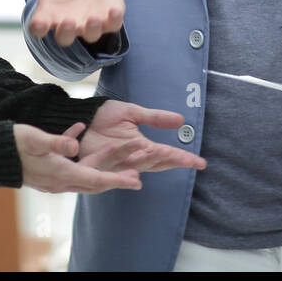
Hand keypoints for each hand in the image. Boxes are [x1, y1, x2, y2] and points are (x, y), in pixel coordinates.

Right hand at [6, 0, 124, 46]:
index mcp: (50, 15)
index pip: (39, 28)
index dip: (39, 28)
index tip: (39, 24)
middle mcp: (69, 24)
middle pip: (65, 37)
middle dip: (66, 31)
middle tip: (67, 21)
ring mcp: (90, 24)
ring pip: (90, 34)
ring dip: (92, 28)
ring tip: (93, 17)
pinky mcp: (109, 19)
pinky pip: (113, 24)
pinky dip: (114, 19)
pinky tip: (114, 10)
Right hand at [13, 122, 142, 193]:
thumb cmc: (13, 145)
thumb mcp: (36, 139)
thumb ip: (57, 141)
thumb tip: (75, 144)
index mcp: (61, 173)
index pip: (96, 179)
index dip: (118, 180)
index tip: (137, 181)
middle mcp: (60, 180)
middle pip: (95, 180)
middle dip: (116, 177)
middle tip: (138, 175)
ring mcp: (53, 177)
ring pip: (84, 172)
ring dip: (102, 165)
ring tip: (119, 159)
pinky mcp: (46, 170)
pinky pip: (68, 163)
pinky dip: (78, 152)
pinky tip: (78, 130)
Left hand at [79, 101, 206, 173]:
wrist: (81, 117)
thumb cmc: (106, 117)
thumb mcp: (133, 113)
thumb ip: (155, 118)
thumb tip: (181, 120)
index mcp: (143, 148)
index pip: (167, 155)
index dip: (183, 159)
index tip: (200, 162)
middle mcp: (132, 159)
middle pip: (157, 162)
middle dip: (173, 161)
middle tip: (190, 161)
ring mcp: (116, 163)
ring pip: (138, 165)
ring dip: (151, 161)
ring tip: (165, 155)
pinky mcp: (99, 163)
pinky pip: (113, 165)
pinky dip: (125, 165)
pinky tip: (137, 167)